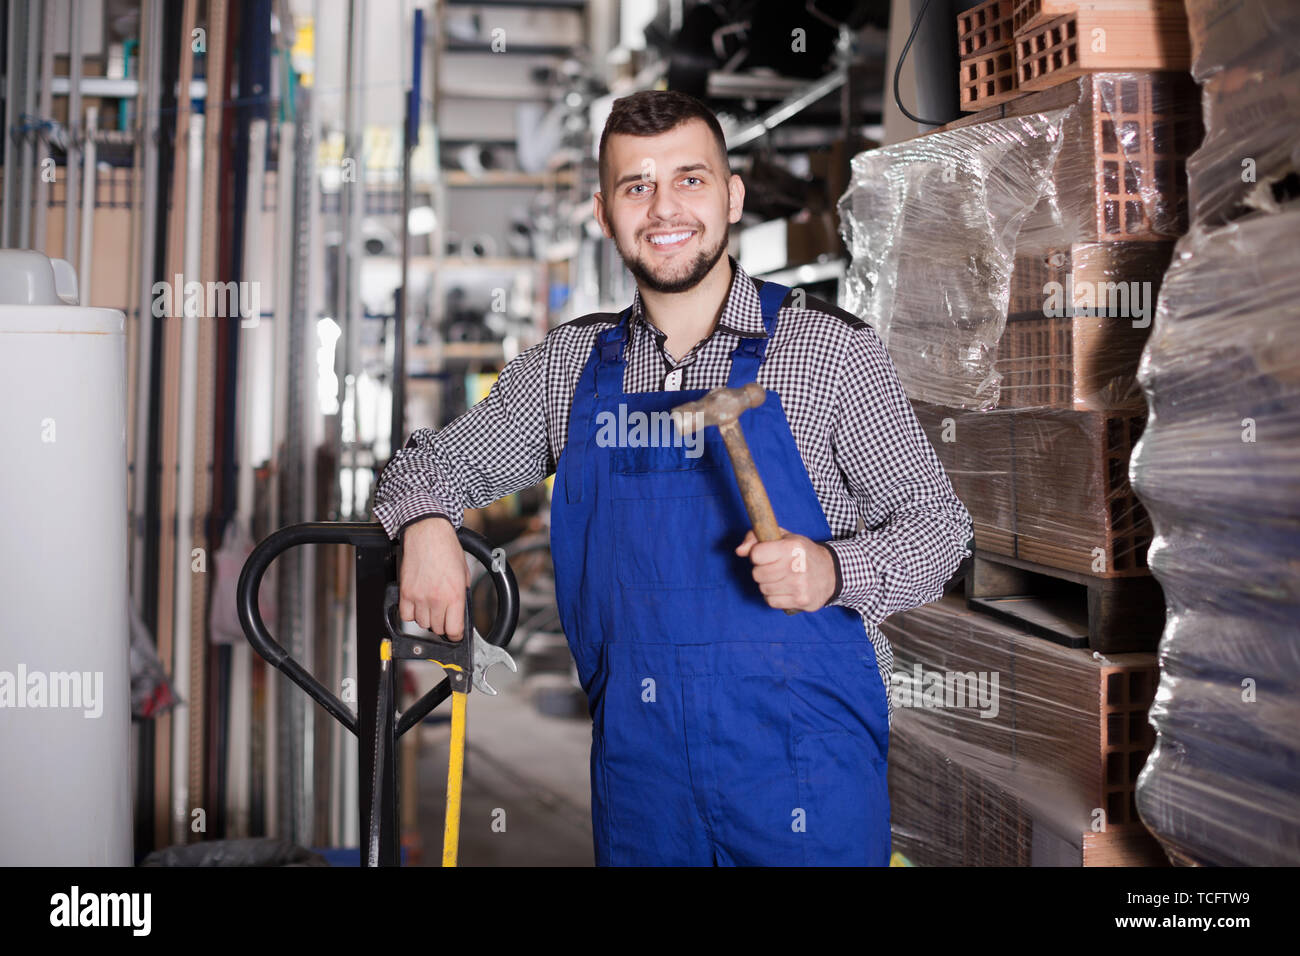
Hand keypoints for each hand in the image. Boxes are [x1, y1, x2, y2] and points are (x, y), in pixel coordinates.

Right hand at [398, 516, 469, 641]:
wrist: (428, 533)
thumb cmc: (447, 549)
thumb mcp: (464, 573)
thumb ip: (462, 595)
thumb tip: (460, 612)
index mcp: (454, 595)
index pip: (454, 630)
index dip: (456, 634)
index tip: (455, 633)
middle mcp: (436, 598)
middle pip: (438, 629)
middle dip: (442, 625)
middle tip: (444, 615)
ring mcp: (419, 597)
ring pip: (422, 624)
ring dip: (427, 619)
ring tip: (431, 605)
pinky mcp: (405, 592)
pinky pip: (406, 616)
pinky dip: (411, 614)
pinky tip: (417, 604)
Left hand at [734, 527, 836, 611]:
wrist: (831, 572)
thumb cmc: (801, 553)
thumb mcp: (783, 537)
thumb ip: (756, 537)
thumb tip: (739, 551)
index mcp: (792, 547)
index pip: (756, 555)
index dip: (757, 555)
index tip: (766, 554)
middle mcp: (796, 566)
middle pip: (757, 574)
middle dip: (762, 571)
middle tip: (775, 567)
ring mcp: (799, 585)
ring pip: (763, 589)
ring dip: (768, 584)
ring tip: (781, 578)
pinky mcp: (801, 600)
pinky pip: (771, 601)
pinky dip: (774, 597)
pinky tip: (785, 589)